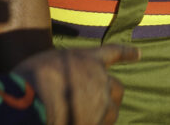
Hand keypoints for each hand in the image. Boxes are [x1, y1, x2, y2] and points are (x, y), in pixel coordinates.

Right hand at [13, 44, 141, 124]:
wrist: (32, 102)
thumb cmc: (30, 79)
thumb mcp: (45, 64)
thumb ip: (61, 70)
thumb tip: (60, 82)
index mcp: (89, 60)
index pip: (113, 52)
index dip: (126, 53)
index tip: (139, 54)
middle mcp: (100, 80)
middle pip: (117, 89)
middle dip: (113, 95)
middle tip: (104, 102)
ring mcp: (101, 104)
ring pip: (112, 113)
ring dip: (104, 117)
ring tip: (91, 120)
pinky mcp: (94, 123)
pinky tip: (80, 124)